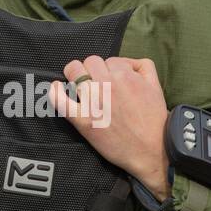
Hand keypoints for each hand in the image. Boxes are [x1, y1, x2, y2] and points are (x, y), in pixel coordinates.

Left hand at [49, 55, 170, 200]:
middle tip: (96, 82)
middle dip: (92, 70)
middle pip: (90, 62)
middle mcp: (107, 85)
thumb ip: (143, 66)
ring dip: (75, 75)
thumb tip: (126, 62)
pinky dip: (55, 92)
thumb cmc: (153, 120)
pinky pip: (61, 101)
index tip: (110, 81)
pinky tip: (56, 89)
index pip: (108, 60)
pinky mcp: (83, 121)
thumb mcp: (156, 86)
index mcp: (124, 75)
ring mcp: (93, 102)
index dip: (109, 70)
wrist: (151, 150)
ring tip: (78, 85)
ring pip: (74, 72)